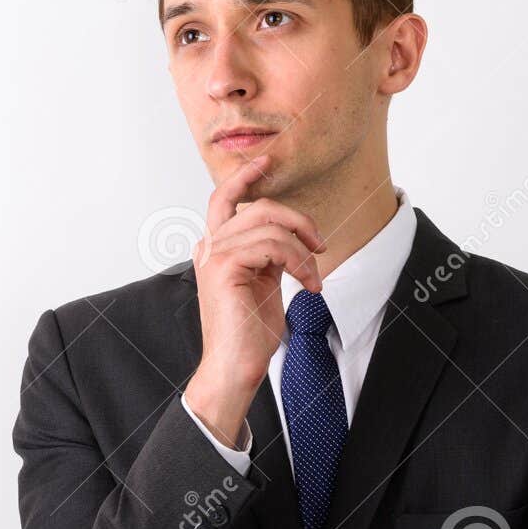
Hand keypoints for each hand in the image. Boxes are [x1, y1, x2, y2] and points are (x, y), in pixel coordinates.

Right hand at [184, 153, 325, 443]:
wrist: (235, 367)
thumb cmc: (249, 334)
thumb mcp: (263, 284)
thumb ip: (267, 255)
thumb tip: (290, 237)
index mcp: (214, 249)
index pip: (225, 200)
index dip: (244, 176)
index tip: (266, 161)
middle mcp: (208, 247)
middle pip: (257, 206)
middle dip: (297, 219)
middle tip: (319, 244)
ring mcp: (213, 255)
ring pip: (269, 224)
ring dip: (302, 250)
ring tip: (312, 278)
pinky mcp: (224, 266)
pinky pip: (272, 245)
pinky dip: (298, 262)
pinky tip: (306, 284)